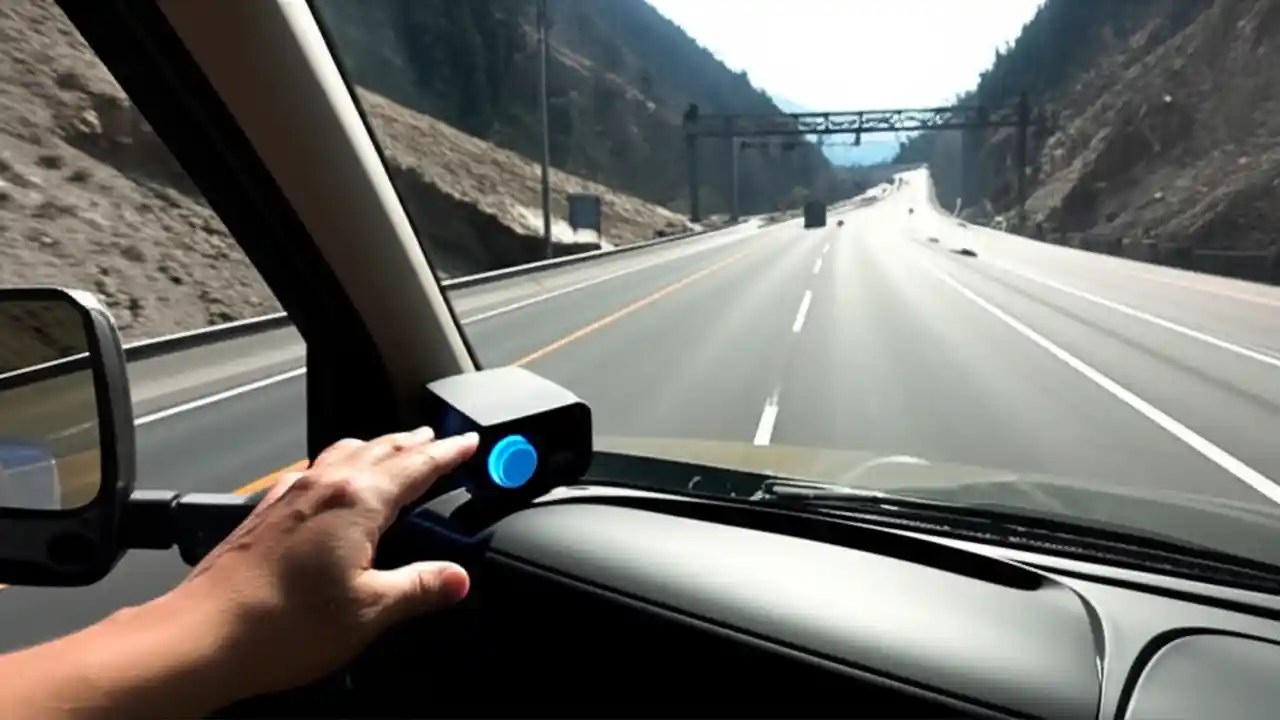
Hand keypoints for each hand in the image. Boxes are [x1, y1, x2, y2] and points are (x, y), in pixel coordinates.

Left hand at [172, 427, 479, 700]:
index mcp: (358, 502)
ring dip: (377, 448)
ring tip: (394, 449)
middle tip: (438, 439)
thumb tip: (456, 578)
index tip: (468, 442)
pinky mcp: (266, 512)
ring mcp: (291, 495)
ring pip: (345, 453)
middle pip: (381, 450)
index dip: (448, 453)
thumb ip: (419, 587)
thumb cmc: (280, 625)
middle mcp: (324, 486)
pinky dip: (339, 466)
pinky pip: (314, 471)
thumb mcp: (370, 610)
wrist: (204, 637)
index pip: (418, 466)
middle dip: (414, 443)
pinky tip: (332, 481)